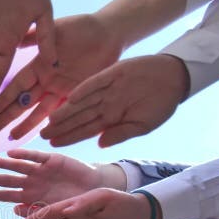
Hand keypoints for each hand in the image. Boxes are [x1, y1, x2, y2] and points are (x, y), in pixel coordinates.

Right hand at [0, 14, 122, 137]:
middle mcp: (47, 80)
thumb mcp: (55, 28)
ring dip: (26, 124)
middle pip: (24, 102)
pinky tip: (41, 135)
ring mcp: (62, 89)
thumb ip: (35, 37)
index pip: (17, 85)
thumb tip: (12, 41)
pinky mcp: (78, 95)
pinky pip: (63, 112)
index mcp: (39, 65)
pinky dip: (53, 123)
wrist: (109, 33)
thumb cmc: (81, 27)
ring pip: (40, 111)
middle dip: (7, 116)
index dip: (3, 99)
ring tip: (11, 137)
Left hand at [0, 149, 116, 214]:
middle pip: (7, 179)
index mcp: (30, 196)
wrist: (94, 192)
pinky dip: (24, 155)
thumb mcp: (53, 210)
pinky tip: (10, 153)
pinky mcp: (53, 160)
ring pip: (17, 165)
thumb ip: (35, 210)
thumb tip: (13, 210)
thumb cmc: (72, 205)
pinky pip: (36, 157)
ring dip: (1, 163)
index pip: (6, 194)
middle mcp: (32, 182)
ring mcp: (41, 170)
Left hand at [42, 54, 188, 147]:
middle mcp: (104, 104)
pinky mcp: (112, 73)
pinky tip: (71, 98)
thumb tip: (100, 144)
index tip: (53, 144)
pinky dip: (84, 90)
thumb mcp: (143, 125)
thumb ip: (121, 134)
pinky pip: (95, 82)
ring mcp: (107, 89)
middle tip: (42, 134)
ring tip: (50, 120)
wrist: (175, 78)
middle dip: (61, 127)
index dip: (69, 137)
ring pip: (82, 101)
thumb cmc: (161, 104)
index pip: (85, 130)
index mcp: (110, 118)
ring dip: (67, 110)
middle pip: (79, 117)